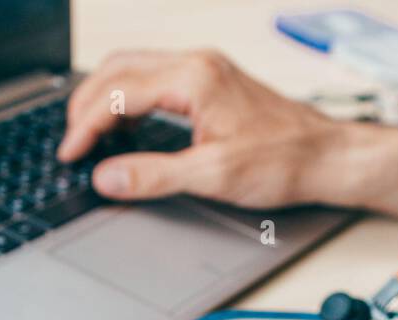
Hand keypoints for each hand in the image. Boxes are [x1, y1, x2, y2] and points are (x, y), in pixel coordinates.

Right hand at [58, 49, 373, 208]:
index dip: (85, 126)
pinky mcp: (211, 81)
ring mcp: (204, 69)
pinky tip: (124, 126)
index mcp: (194, 79)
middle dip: (85, 104)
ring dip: (104, 98)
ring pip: (133, 68)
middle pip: (117, 69)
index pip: (118, 94)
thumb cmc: (285, 161)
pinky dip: (127, 98)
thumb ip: (153, 176)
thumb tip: (107, 177)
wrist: (328, 157)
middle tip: (70, 142)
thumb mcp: (213, 175)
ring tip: (88, 135)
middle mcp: (197, 64)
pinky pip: (153, 77)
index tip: (69, 153)